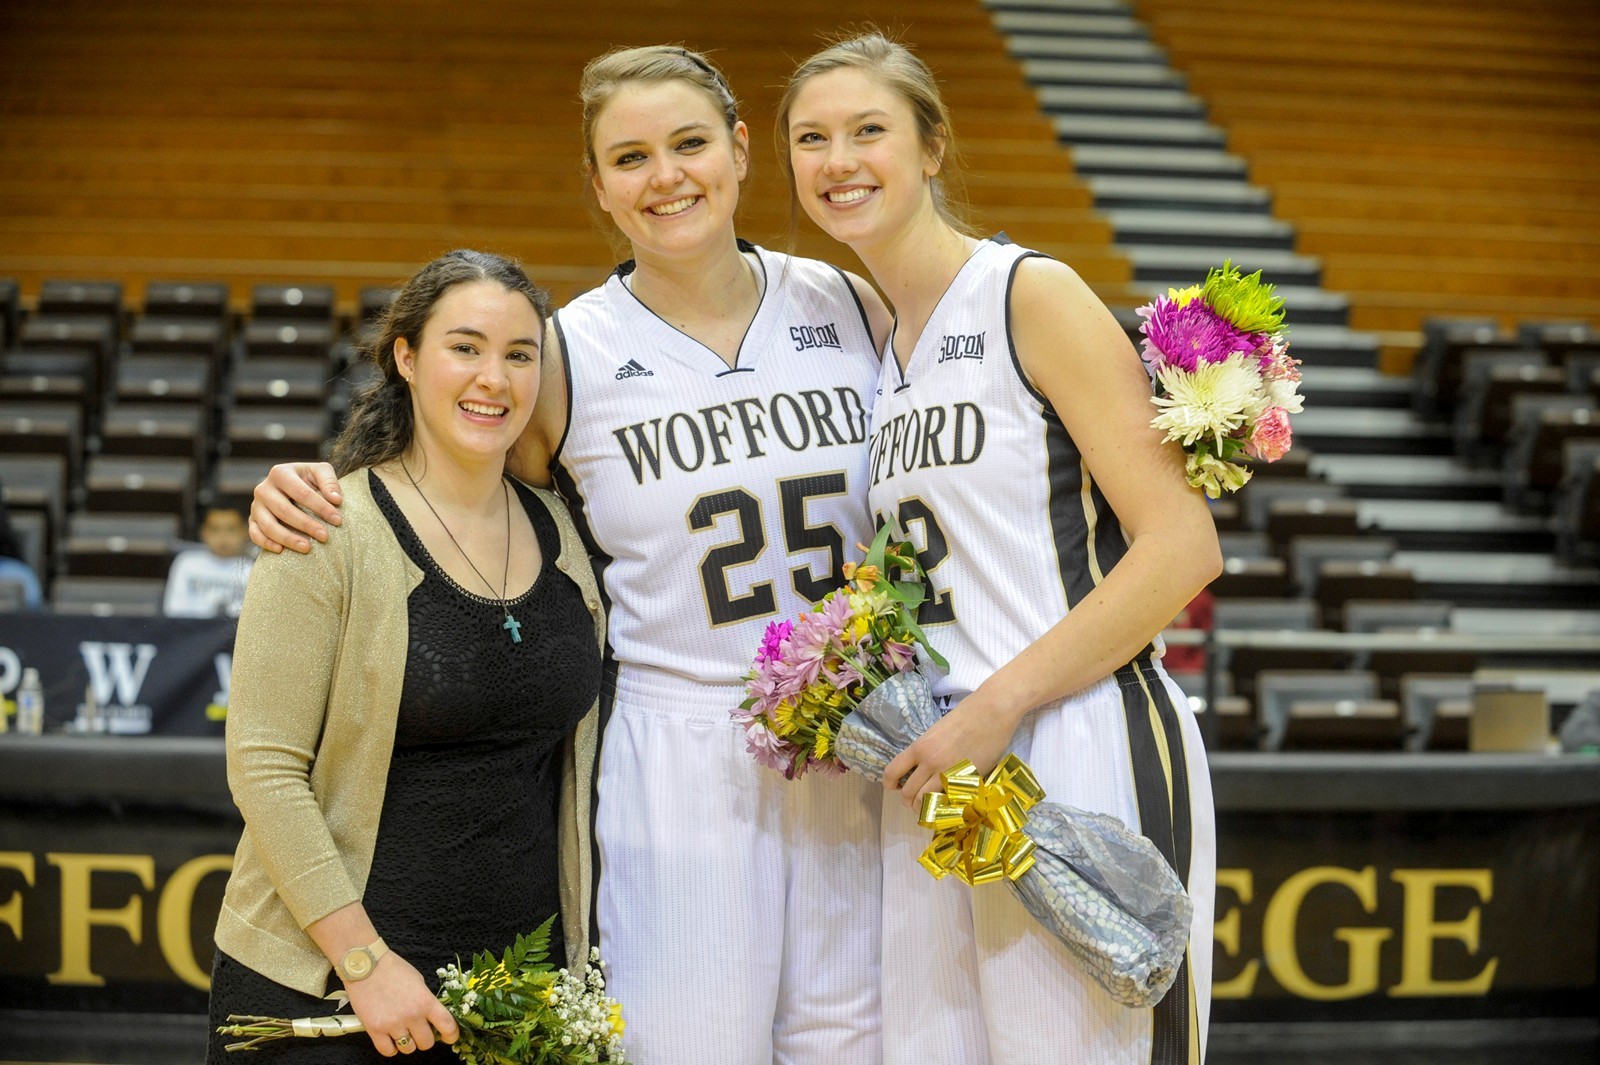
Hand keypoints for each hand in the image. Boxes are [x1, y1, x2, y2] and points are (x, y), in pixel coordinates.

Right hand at [249, 462, 341, 552]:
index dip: (320, 507)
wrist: (292, 486)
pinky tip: (281, 550)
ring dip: (288, 538)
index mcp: (280, 473)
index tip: (337, 520)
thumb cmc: (309, 479)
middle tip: (325, 537)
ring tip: (307, 548)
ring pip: (268, 525)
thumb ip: (329, 482)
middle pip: (284, 510)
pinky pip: (255, 533)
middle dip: (306, 525)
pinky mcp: (252, 520)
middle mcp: (264, 488)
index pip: (301, 492)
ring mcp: (256, 505)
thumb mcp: (320, 472)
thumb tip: (336, 499)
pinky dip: (266, 543)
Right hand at [343, 952, 458, 1055]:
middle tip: (419, 1031)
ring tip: (402, 1032)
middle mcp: (412, 1015)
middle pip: (427, 1042)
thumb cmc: (392, 969)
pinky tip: (390, 1038)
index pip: (447, 1025)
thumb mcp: (418, 981)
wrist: (366, 964)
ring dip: (408, 1043)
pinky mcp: (375, 1029)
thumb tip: (430, 1017)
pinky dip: (391, 1048)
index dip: (451, 1035)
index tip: (450, 1037)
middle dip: (425, 1038)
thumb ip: (425, 1000)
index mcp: (425, 1000)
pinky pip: (387, 1051)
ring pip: (408, 1049)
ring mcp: (393, 1024)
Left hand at [884, 690, 1022, 807]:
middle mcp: (930, 762)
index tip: (895, 787)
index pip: (892, 771)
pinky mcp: (966, 781)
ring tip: (928, 807)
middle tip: (914, 802)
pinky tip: (948, 803)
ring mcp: (947, 773)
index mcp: (920, 747)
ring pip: (925, 802)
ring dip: (924, 808)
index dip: (889, 783)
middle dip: (908, 801)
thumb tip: (921, 767)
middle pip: (907, 793)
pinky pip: (948, 801)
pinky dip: (945, 806)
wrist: (991, 713)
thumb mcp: (936, 731)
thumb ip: (926, 751)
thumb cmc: (966, 716)